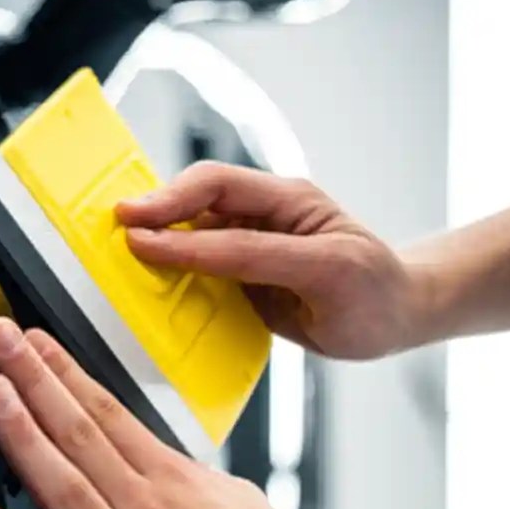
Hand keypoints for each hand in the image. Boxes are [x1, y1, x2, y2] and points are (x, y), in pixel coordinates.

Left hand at [0, 317, 334, 508]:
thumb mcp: (237, 501)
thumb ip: (186, 476)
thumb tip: (155, 457)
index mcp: (177, 483)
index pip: (109, 413)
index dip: (65, 372)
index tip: (34, 343)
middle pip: (80, 435)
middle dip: (34, 381)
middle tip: (0, 341)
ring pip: (64, 490)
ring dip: (22, 438)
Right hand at [116, 161, 420, 359]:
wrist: (398, 318)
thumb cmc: (374, 292)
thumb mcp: (322, 272)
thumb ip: (250, 257)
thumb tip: (184, 248)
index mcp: (286, 199)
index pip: (216, 189)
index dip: (170, 207)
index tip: (132, 228)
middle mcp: (261, 215)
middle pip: (193, 201)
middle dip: (152, 213)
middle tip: (111, 231)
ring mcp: (249, 246)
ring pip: (189, 235)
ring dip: (157, 245)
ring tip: (118, 257)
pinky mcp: (242, 278)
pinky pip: (198, 271)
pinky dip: (172, 276)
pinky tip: (150, 286)